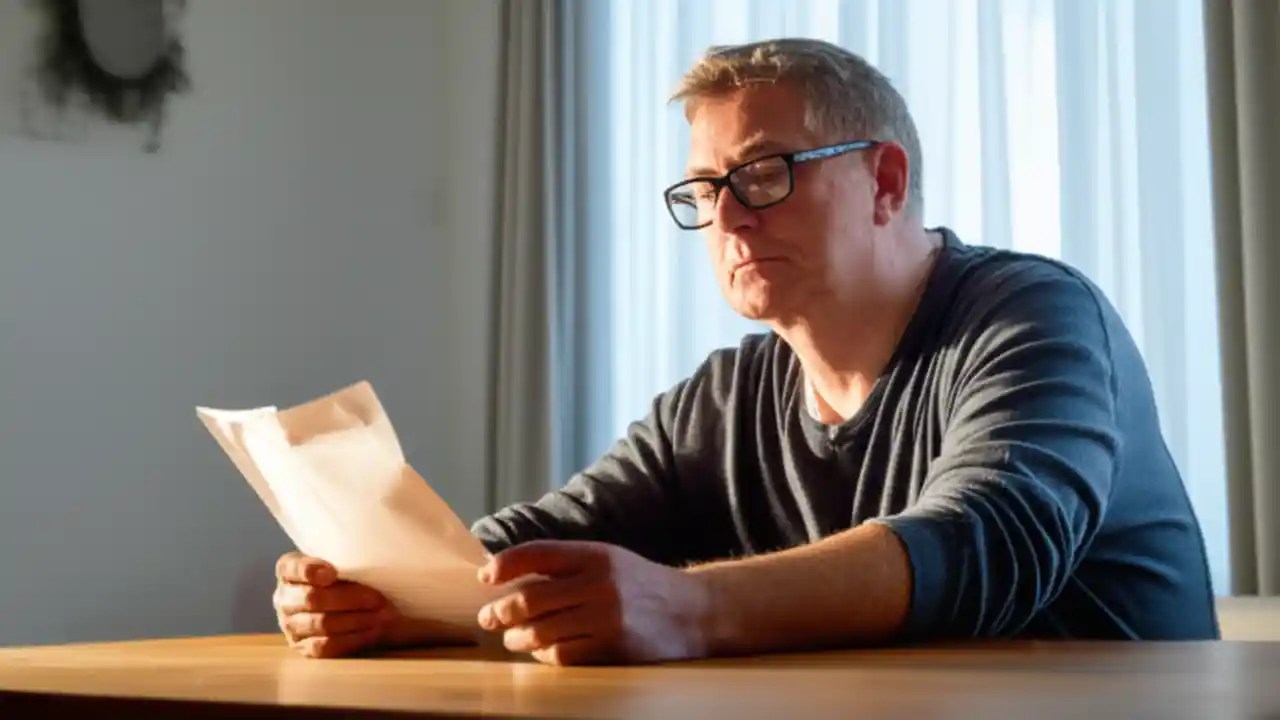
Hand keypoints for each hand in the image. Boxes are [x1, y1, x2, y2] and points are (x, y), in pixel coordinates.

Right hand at [273, 552, 473, 658]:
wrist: (344, 603)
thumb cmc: (347, 574)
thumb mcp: (343, 558)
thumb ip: (350, 552)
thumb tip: (384, 535)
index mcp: (288, 570)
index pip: (292, 568)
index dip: (310, 570)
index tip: (333, 573)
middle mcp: (283, 598)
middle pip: (312, 599)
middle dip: (350, 598)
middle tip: (379, 598)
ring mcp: (291, 625)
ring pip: (322, 625)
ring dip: (357, 620)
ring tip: (383, 615)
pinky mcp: (303, 648)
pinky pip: (325, 648)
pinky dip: (353, 639)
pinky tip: (374, 631)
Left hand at [476, 541, 710, 665]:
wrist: (694, 611)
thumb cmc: (641, 584)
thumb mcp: (608, 560)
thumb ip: (565, 564)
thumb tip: (507, 573)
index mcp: (595, 554)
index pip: (537, 553)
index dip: (504, 564)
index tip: (485, 577)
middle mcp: (599, 584)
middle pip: (531, 598)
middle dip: (500, 611)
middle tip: (488, 618)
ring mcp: (606, 618)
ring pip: (541, 632)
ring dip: (518, 637)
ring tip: (512, 637)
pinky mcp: (613, 649)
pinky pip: (562, 655)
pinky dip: (543, 654)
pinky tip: (541, 651)